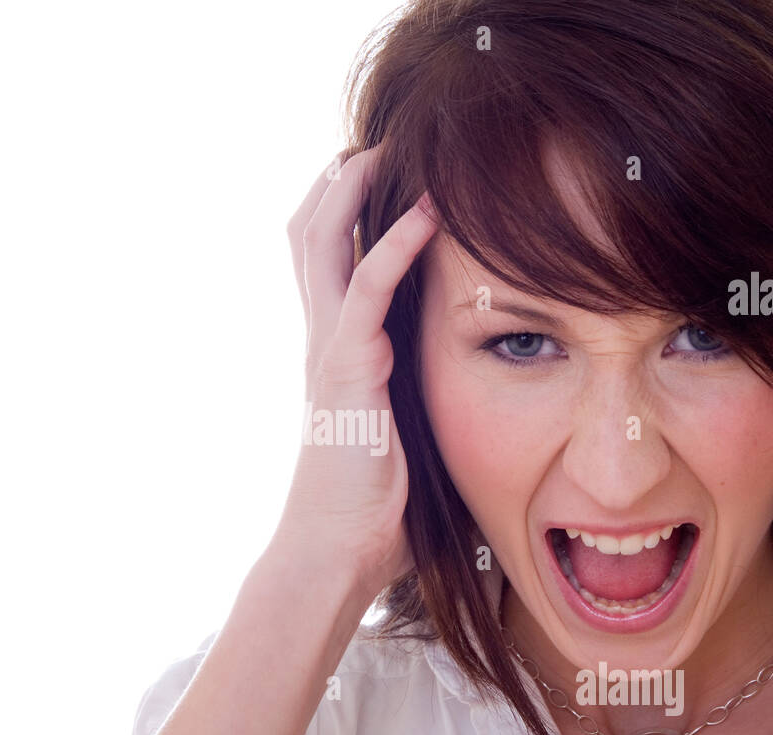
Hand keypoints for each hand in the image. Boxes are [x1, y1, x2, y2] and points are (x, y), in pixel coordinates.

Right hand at [273, 145, 439, 601]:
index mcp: (335, 354)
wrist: (336, 553)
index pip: (325, 262)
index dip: (342, 212)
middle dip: (336, 182)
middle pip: (308, 235)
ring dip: (352, 189)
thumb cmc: (371, 512)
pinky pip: (366, 288)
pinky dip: (392, 243)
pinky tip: (423, 212)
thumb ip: (414, 409)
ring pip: (322, 243)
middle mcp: (321, 340)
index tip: (380, 176)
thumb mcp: (398, 442)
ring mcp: (328, 350)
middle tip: (374, 144)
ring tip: (384, 150)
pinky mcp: (347, 368)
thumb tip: (465, 414)